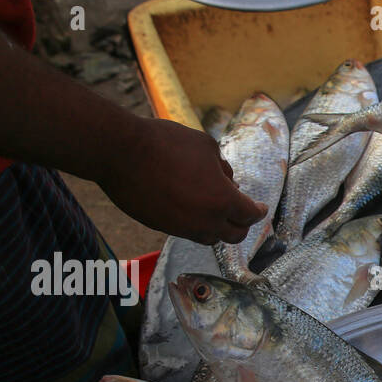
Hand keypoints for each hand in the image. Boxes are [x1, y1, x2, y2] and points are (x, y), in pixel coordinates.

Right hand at [98, 118, 266, 245]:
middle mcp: (206, 221)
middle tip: (242, 213)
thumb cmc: (165, 143)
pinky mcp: (162, 228)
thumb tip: (228, 181)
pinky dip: (197, 225)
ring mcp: (183, 228)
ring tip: (216, 210)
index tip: (261, 208)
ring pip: (211, 238)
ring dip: (218, 227)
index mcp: (223, 200)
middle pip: (234, 235)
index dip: (258, 211)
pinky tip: (193, 210)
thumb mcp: (205, 145)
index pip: (250, 215)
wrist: (120, 153)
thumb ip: (222, 167)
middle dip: (242, 224)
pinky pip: (188, 233)